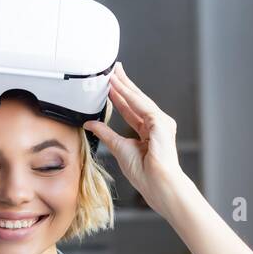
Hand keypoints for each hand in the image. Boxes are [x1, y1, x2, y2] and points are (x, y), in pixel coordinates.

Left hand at [84, 62, 188, 213]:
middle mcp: (156, 124)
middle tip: (113, 69)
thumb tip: (91, 124)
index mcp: (149, 132)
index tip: (110, 85)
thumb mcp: (119, 148)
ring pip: (138, 99)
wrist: (158, 184)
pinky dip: (128, 95)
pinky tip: (118, 86)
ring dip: (124, 85)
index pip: (131, 109)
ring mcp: (160, 122)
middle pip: (136, 99)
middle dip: (124, 84)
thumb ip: (106, 134)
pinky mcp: (161, 122)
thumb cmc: (145, 174)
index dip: (120, 96)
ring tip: (111, 73)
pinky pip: (141, 105)